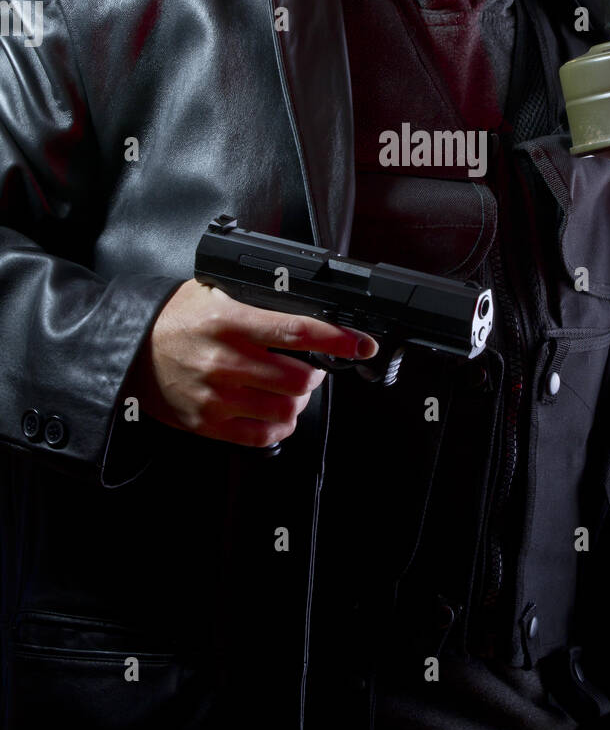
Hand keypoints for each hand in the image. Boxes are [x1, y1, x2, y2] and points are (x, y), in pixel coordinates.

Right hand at [125, 278, 377, 447]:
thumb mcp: (214, 294)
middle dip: (315, 374)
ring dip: (298, 401)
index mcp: (228, 319)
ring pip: (286, 409)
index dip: (337, 338)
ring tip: (290, 390)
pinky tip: (276, 414)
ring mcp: (216, 395)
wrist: (128, 350)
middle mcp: (224, 359)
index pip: (296, 329)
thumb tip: (307, 311)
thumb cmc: (174, 319)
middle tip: (310, 367)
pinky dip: (280, 427)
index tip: (360, 343)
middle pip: (299, 377)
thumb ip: (257, 303)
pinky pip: (262, 435)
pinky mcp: (208, 423)